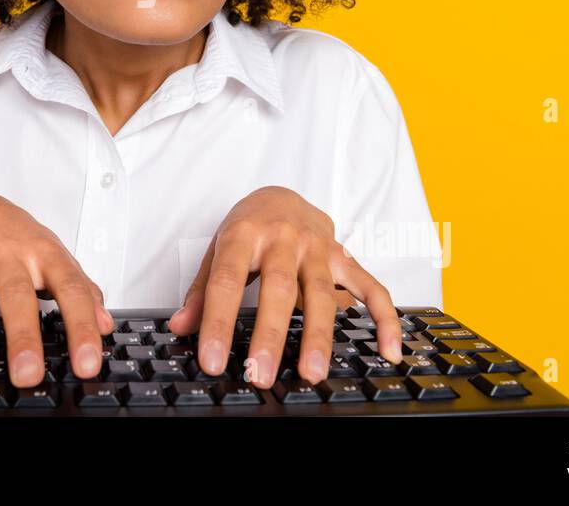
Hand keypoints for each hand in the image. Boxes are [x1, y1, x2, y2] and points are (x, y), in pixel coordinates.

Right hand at [0, 193, 113, 387]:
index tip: (87, 363)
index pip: (70, 290)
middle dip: (22, 337)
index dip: (82, 326)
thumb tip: (106, 325)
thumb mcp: (58, 258)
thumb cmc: (23, 242)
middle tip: (28, 374)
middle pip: (17, 297)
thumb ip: (83, 291)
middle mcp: (9, 259)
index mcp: (45, 255)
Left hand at [166, 185, 402, 387]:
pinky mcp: (344, 257)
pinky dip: (384, 318)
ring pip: (321, 293)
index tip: (211, 359)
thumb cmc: (247, 226)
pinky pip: (371, 287)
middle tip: (261, 374)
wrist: (282, 194)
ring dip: (318, 336)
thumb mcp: (216, 249)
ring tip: (312, 373)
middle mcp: (283, 238)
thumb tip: (181, 327)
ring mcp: (317, 247)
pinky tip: (387, 350)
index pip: (227, 281)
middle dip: (270, 335)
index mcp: (244, 234)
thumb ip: (202, 290)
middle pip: (278, 289)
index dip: (216, 321)